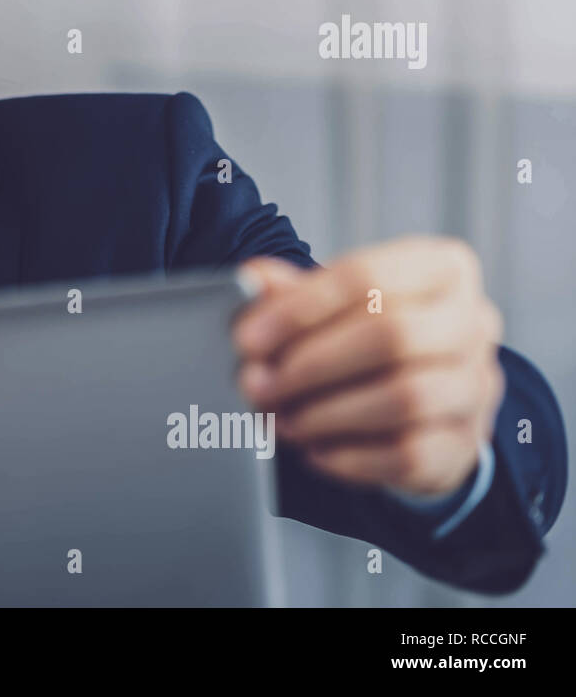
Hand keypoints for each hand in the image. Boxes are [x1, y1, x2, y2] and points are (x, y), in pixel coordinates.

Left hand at [233, 236, 505, 496]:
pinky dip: (351, 455)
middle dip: (310, 365)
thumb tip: (251, 279)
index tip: (247, 339)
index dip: (298, 310)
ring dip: (326, 413)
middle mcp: (472, 322)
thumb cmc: (371, 336)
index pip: (366, 277)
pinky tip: (314, 449)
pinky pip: (409, 453)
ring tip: (280, 418)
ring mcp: (476, 385)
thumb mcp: (334, 302)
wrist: (426, 398)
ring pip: (405, 397)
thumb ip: (291, 291)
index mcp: (442, 268)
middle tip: (256, 384)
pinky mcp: (465, 443)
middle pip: (392, 335)